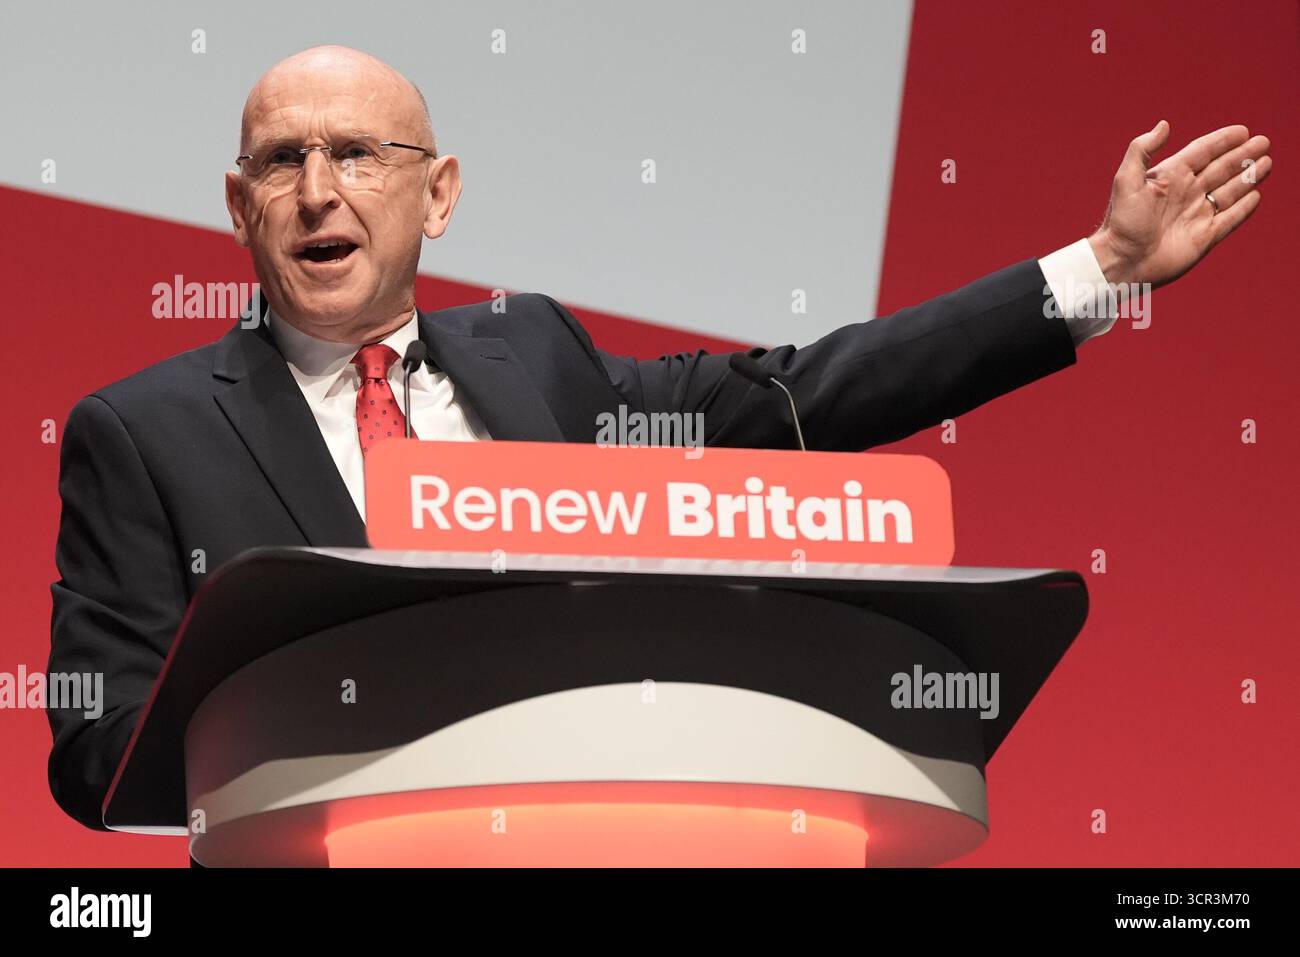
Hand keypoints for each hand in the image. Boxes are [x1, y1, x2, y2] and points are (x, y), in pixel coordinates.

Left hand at [1087, 121, 1270, 288]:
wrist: (1122, 262)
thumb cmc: (1121, 222)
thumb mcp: (1126, 181)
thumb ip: (1142, 150)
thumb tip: (1164, 125)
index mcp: (1170, 177)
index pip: (1202, 152)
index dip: (1222, 141)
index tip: (1242, 131)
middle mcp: (1185, 193)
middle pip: (1221, 168)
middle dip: (1243, 156)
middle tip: (1263, 142)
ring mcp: (1196, 215)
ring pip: (1229, 191)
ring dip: (1248, 177)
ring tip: (1267, 163)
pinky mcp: (1204, 237)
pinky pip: (1230, 219)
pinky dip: (1243, 207)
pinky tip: (1255, 195)